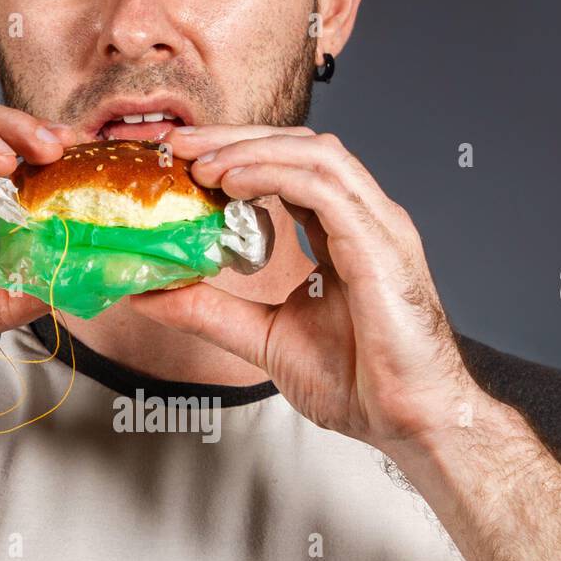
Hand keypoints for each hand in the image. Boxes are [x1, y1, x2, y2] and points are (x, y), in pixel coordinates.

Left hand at [128, 125, 482, 452]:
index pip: (288, 169)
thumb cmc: (362, 384)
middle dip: (235, 137)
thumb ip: (210, 311)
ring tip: (200, 161)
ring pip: (315, 152)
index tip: (183, 159)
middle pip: (298, 146)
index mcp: (344, 233)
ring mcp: (377, 227)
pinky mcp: (381, 246)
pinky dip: (275, 174)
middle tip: (179, 143)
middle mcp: (364, 219)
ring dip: (251, 148)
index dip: (236, 154)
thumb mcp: (262, 338)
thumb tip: (149, 292)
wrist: (411, 423)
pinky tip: (233, 183)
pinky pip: (325, 187)